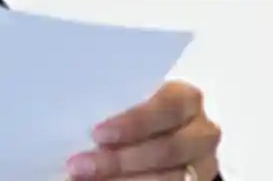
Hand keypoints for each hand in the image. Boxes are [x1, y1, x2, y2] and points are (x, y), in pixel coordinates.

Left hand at [65, 81, 220, 180]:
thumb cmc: (139, 113)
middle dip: (120, 161)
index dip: (134, 122)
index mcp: (187, 100)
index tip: (97, 134)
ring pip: (168, 180)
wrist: (164, 138)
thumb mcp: (131, 102)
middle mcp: (202, 133)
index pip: (167, 106)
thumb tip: (70, 119)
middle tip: (79, 166)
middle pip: (167, 149)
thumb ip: (113, 107)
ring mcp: (202, 166)